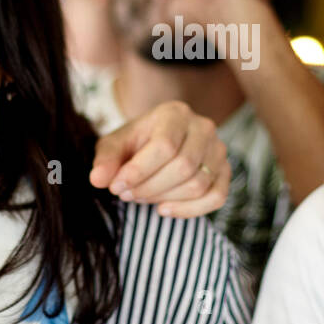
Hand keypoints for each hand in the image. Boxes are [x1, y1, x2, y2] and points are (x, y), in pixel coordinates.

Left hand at [90, 100, 229, 217]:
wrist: (156, 143)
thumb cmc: (135, 144)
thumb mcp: (114, 145)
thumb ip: (105, 160)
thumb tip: (98, 179)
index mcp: (175, 113)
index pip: (164, 146)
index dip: (139, 172)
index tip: (116, 186)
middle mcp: (203, 127)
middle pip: (183, 167)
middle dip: (150, 187)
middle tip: (127, 194)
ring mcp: (218, 150)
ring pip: (198, 184)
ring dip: (165, 198)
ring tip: (141, 197)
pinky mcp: (225, 171)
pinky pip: (216, 197)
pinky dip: (190, 210)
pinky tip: (164, 209)